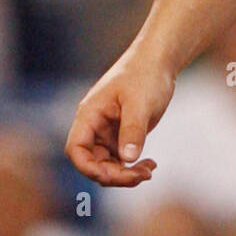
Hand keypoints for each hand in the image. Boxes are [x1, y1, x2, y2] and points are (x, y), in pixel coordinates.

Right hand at [65, 44, 175, 187]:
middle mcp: (94, 126)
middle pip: (93, 163)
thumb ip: (132, 130)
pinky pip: (121, 160)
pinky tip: (150, 166)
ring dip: (125, 174)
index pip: (76, 149)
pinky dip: (133, 167)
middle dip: (114, 175)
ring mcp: (108, 132)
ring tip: (149, 170)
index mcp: (90, 115)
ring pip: (107, 165)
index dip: (87, 167)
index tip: (110, 175)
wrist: (158, 61)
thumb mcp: (139, 102)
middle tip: (141, 175)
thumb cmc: (145, 74)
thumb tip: (128, 158)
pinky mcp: (122, 135)